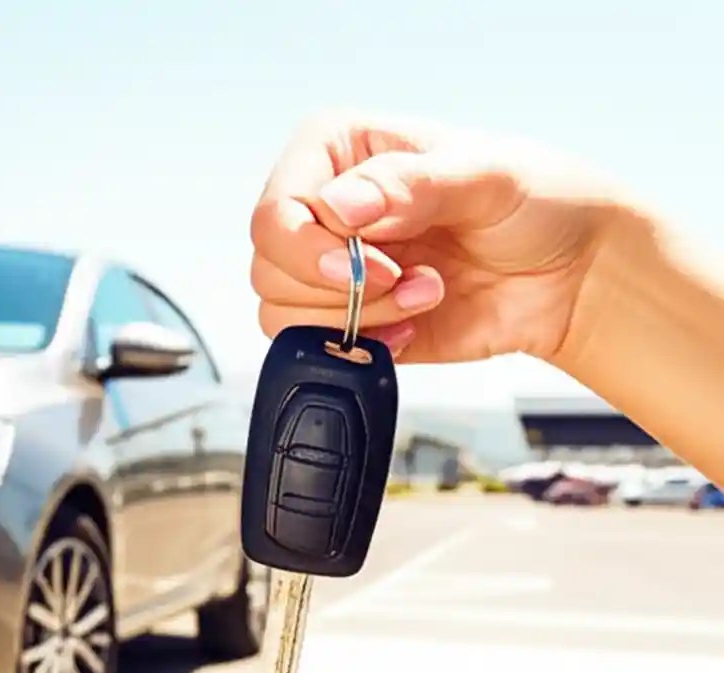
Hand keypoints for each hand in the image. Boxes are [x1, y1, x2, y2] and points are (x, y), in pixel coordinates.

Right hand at [250, 110, 623, 363]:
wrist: (575, 272)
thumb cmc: (537, 199)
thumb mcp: (484, 173)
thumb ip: (409, 184)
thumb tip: (339, 206)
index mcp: (338, 152)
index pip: (275, 211)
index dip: (312, 248)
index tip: (379, 261)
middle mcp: (323, 210)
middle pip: (269, 268)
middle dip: (339, 287)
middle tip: (405, 278)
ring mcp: (331, 269)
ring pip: (280, 313)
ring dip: (356, 317)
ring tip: (423, 294)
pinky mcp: (350, 321)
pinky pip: (315, 348)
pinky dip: (364, 346)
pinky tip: (412, 325)